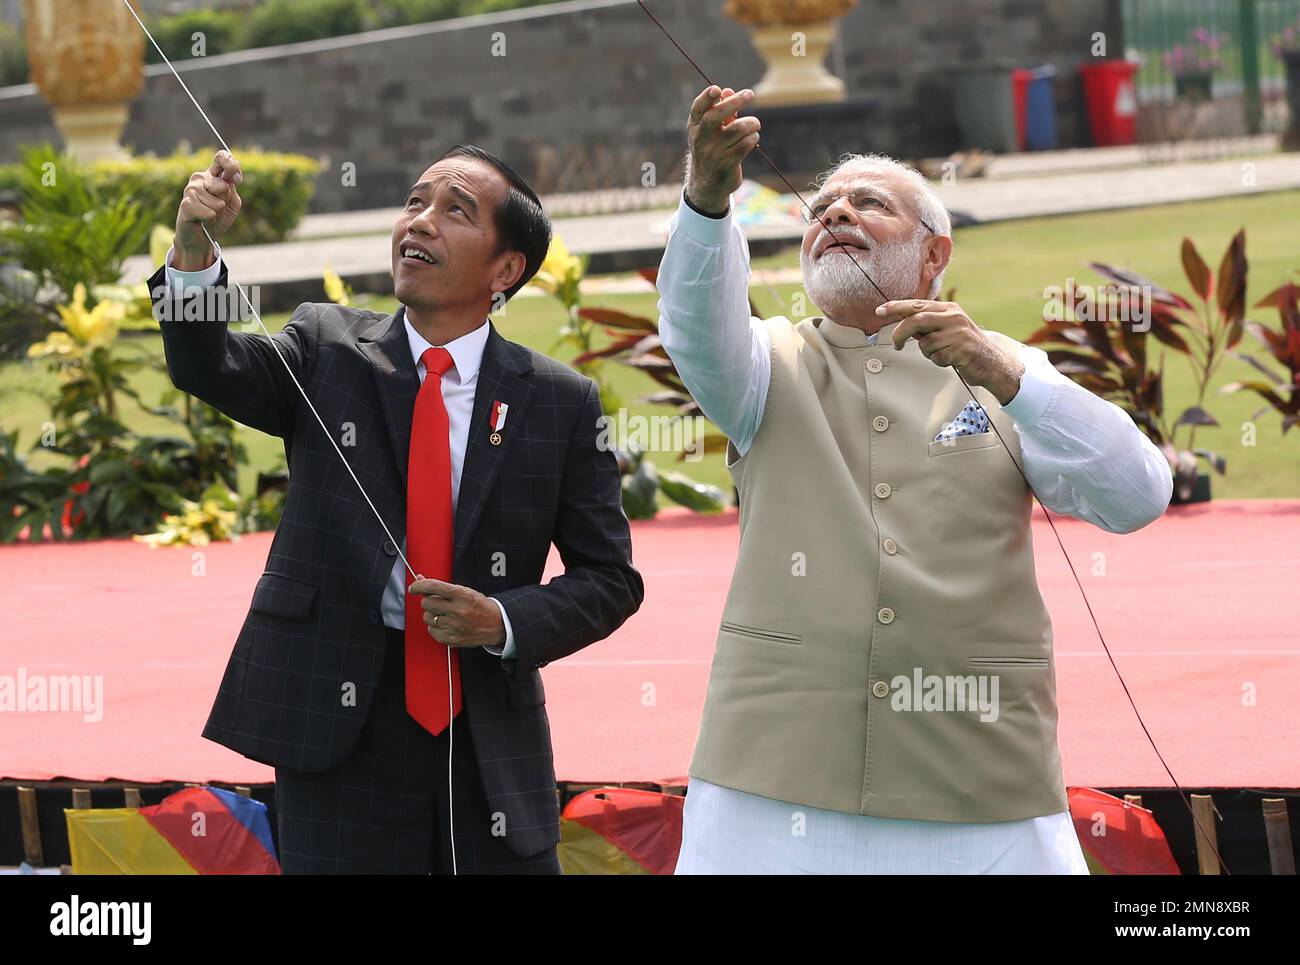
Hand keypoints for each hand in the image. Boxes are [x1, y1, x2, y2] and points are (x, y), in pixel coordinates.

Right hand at [173, 149, 242, 270]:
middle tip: (217, 207)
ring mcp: (191, 189)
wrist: (201, 237)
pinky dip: (210, 218)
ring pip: (217, 201)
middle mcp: (200, 178)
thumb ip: (232, 189)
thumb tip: (228, 180)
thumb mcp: (232, 203)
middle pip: (223, 185)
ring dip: (217, 211)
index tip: (237, 180)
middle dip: (225, 200)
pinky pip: (208, 212)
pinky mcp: (186, 203)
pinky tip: (201, 219)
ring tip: (208, 214)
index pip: (221, 157)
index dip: (231, 165)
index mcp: (213, 175)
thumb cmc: (217, 218)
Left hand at [409, 577, 504, 647]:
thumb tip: (421, 579)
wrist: (496, 624)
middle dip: (429, 601)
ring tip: (445, 614)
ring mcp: (454, 626)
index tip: (414, 587)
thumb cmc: (480, 606)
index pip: (433, 587)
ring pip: (427, 617)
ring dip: (432, 614)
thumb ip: (441, 587)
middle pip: (427, 602)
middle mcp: (457, 610)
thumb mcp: (464, 591)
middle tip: (438, 602)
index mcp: (462, 595)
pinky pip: (431, 630)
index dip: (419, 586)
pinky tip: (447, 623)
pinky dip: (435, 626)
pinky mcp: (451, 638)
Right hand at [684, 85, 759, 214]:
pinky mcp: (726, 164)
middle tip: (750, 94)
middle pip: (718, 115)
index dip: (706, 98)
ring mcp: (713, 152)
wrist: (707, 184)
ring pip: (738, 128)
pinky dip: (753, 138)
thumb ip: (721, 111)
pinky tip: (752, 139)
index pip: (698, 109)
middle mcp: (701, 139)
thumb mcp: (711, 131)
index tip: (716, 89)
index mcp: (695, 127)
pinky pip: (746, 144)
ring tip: (754, 125)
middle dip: (735, 102)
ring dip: (751, 123)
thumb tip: (728, 91)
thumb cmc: (712, 150)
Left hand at [877, 299, 1024, 403]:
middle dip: (901, 333)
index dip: (896, 307)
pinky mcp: (961, 349)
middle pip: (917, 320)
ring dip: (928, 353)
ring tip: (943, 353)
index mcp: (949, 309)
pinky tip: (951, 360)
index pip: (917, 305)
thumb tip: (903, 325)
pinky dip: (938, 361)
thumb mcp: (948, 328)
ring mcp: (958, 332)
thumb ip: (928, 325)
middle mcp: (954, 317)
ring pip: (925, 343)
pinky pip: (936, 357)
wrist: (992, 361)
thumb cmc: (965, 346)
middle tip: (896, 345)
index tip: (879, 311)